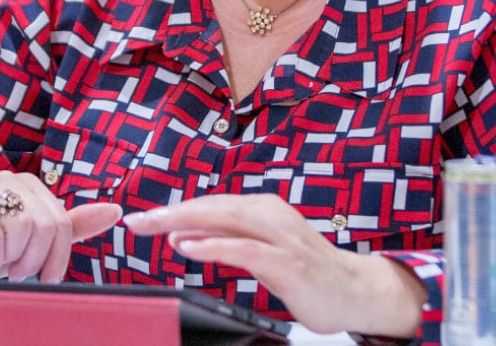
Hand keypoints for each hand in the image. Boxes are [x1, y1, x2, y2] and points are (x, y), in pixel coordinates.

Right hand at [0, 170, 121, 282]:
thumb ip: (72, 227)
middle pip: (45, 224)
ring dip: (11, 258)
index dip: (57, 257)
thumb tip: (115, 211)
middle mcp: (8, 180)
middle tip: (15, 271)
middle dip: (33, 260)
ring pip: (22, 227)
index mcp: (31, 186)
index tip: (45, 276)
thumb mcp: (36, 244)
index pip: (62, 222)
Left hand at [123, 194, 425, 337]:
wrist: (357, 291)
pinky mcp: (287, 260)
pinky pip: (243, 247)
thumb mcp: (258, 252)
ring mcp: (279, 235)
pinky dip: (212, 245)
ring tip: (154, 227)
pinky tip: (187, 246)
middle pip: (211, 206)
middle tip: (138, 221)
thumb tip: (181, 237)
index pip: (210, 205)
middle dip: (171, 212)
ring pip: (224, 219)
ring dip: (184, 221)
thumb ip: (223, 241)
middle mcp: (269, 214)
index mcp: (261, 209)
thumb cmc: (306, 272)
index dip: (174, 211)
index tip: (143, 219)